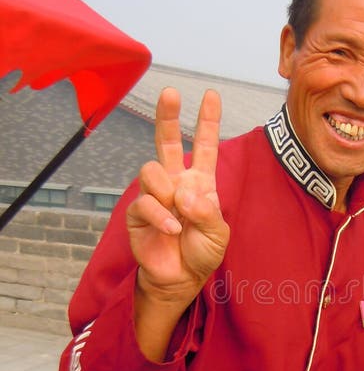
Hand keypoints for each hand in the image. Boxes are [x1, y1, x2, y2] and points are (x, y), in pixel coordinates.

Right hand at [127, 87, 229, 305]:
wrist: (181, 278)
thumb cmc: (202, 252)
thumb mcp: (218, 233)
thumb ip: (207, 212)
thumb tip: (184, 192)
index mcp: (200, 182)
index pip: (204, 146)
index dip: (207, 121)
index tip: (211, 95)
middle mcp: (175, 182)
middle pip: (166, 141)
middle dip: (167, 116)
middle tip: (171, 92)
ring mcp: (155, 195)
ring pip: (151, 170)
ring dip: (166, 191)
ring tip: (177, 213)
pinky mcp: (137, 213)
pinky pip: (144, 202)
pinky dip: (160, 216)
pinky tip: (171, 229)